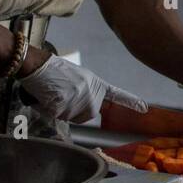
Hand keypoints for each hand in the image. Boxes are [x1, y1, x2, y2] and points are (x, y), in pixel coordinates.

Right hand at [19, 54, 147, 122]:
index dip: (130, 102)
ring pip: (71, 118)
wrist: (37, 64)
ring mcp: (77, 99)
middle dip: (75, 112)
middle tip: (62, 96)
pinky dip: (49, 110)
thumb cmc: (54, 70)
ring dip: (61, 111)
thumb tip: (88, 109)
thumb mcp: (78, 77)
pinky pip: (57, 116)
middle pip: (87, 116)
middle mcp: (89, 92)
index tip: (145, 108)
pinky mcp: (63, 105)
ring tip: (54, 94)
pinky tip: (47, 97)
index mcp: (95, 83)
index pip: (116, 95)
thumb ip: (87, 91)